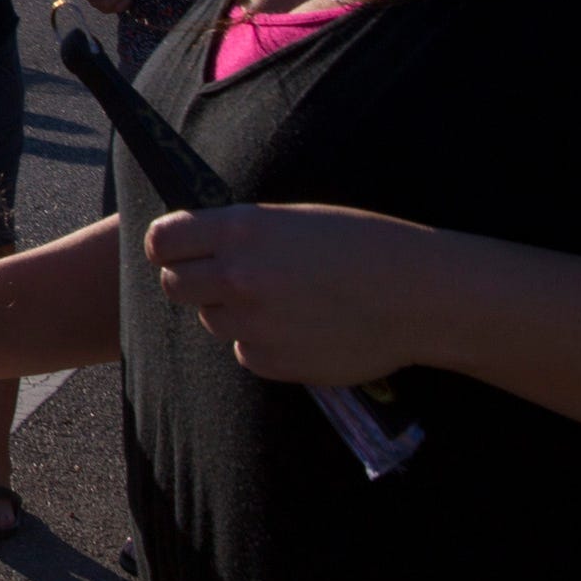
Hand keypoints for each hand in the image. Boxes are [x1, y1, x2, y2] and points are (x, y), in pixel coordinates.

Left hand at [145, 203, 433, 386]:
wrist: (418, 296)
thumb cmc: (362, 245)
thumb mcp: (292, 220)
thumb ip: (238, 234)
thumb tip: (196, 247)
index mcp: (240, 229)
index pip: (162, 240)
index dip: (166, 247)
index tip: (176, 251)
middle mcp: (237, 275)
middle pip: (174, 286)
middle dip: (193, 282)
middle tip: (226, 280)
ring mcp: (253, 322)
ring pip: (212, 320)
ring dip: (233, 313)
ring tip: (283, 302)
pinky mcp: (272, 361)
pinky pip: (245, 352)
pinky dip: (263, 344)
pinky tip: (302, 329)